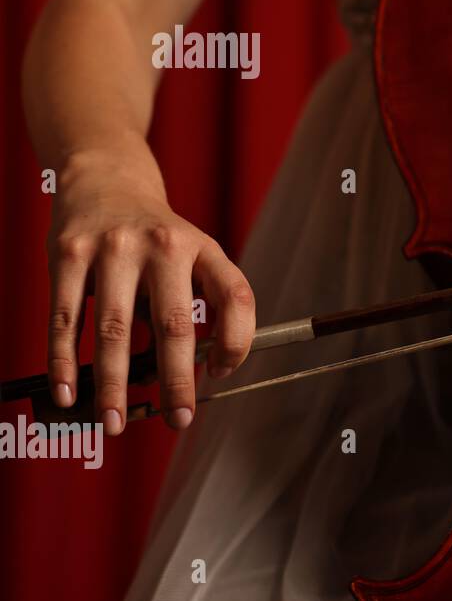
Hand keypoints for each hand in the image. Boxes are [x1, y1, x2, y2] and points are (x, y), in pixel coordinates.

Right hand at [46, 144, 255, 433]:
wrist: (104, 179)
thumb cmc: (156, 237)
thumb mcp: (190, 255)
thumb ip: (194, 306)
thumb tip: (180, 375)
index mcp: (204, 247)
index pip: (235, 297)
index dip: (236, 341)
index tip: (220, 375)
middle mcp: (164, 244)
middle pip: (175, 325)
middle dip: (177, 380)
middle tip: (179, 420)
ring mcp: (114, 248)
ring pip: (116, 329)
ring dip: (114, 383)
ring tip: (114, 422)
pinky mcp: (69, 253)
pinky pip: (67, 318)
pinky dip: (65, 361)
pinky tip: (68, 393)